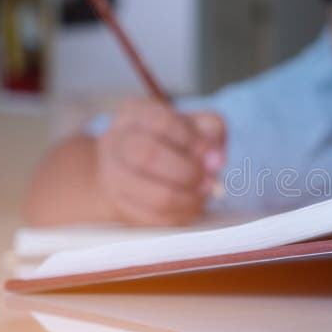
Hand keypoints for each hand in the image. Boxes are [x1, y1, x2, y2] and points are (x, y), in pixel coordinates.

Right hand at [95, 98, 225, 225]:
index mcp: (135, 114)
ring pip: (153, 194)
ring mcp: (115, 176)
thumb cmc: (170, 139)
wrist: (133, 165)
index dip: (192, 141)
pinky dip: (181, 213)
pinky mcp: (122, 206)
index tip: (212, 154)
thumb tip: (216, 158)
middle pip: (148, 156)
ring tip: (203, 192)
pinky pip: (155, 217)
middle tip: (207, 177)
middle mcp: (118, 142)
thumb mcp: (194, 123)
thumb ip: (210, 131)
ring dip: (188, 197)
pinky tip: (191, 204)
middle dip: (188, 171)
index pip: (162, 122)